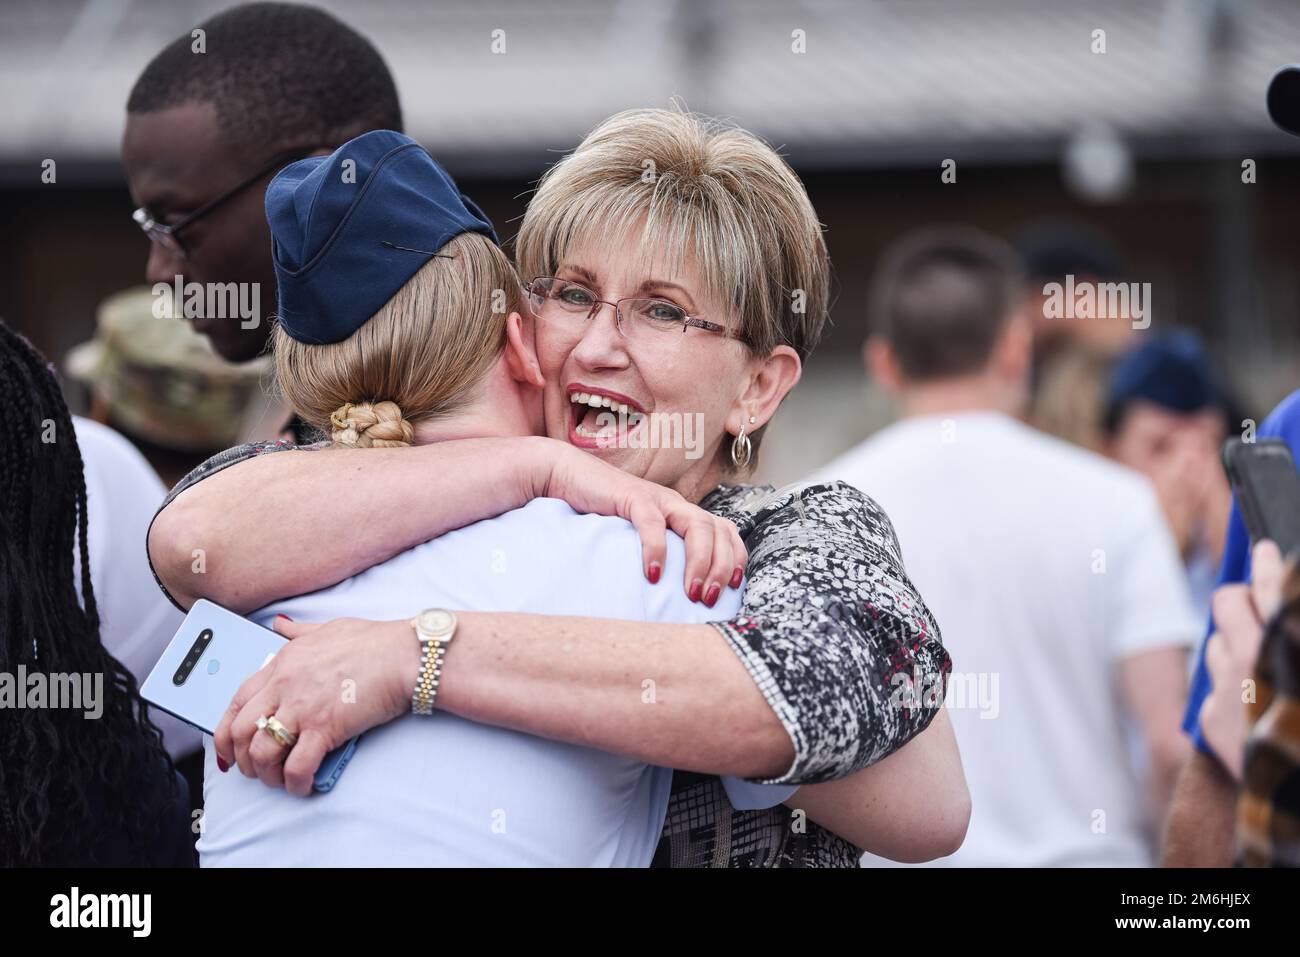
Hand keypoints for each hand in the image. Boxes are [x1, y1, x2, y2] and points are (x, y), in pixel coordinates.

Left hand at [213, 616, 417, 795]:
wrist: (405, 655)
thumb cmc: (375, 642)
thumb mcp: (328, 628)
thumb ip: (299, 631)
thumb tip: (280, 624)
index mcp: (283, 662)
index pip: (237, 701)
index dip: (226, 730)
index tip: (229, 747)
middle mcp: (285, 685)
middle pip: (241, 730)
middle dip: (242, 758)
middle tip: (254, 770)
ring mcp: (303, 707)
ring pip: (262, 752)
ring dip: (266, 774)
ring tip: (280, 780)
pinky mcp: (325, 728)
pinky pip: (296, 766)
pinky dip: (295, 783)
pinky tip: (303, 786)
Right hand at [541, 440, 746, 604]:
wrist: (566, 475)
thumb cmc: (601, 513)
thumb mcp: (637, 536)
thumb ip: (657, 552)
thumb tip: (669, 595)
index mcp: (682, 512)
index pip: (725, 530)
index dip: (736, 557)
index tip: (734, 586)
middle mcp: (676, 504)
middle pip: (718, 530)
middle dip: (721, 568)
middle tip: (708, 599)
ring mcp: (656, 498)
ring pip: (697, 526)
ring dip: (699, 562)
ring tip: (690, 592)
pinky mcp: (632, 496)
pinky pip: (652, 523)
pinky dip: (657, 549)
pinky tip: (653, 574)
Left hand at [1201, 540, 1283, 779]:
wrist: (1298, 794)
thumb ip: (1293, 627)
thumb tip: (1285, 605)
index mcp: (1287, 641)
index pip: (1272, 586)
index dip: (1268, 564)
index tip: (1264, 549)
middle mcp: (1252, 659)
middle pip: (1226, 602)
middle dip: (1240, 599)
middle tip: (1256, 605)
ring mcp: (1227, 692)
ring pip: (1213, 645)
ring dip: (1232, 647)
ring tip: (1261, 666)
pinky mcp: (1211, 725)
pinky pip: (1212, 694)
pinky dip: (1228, 695)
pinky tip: (1252, 710)